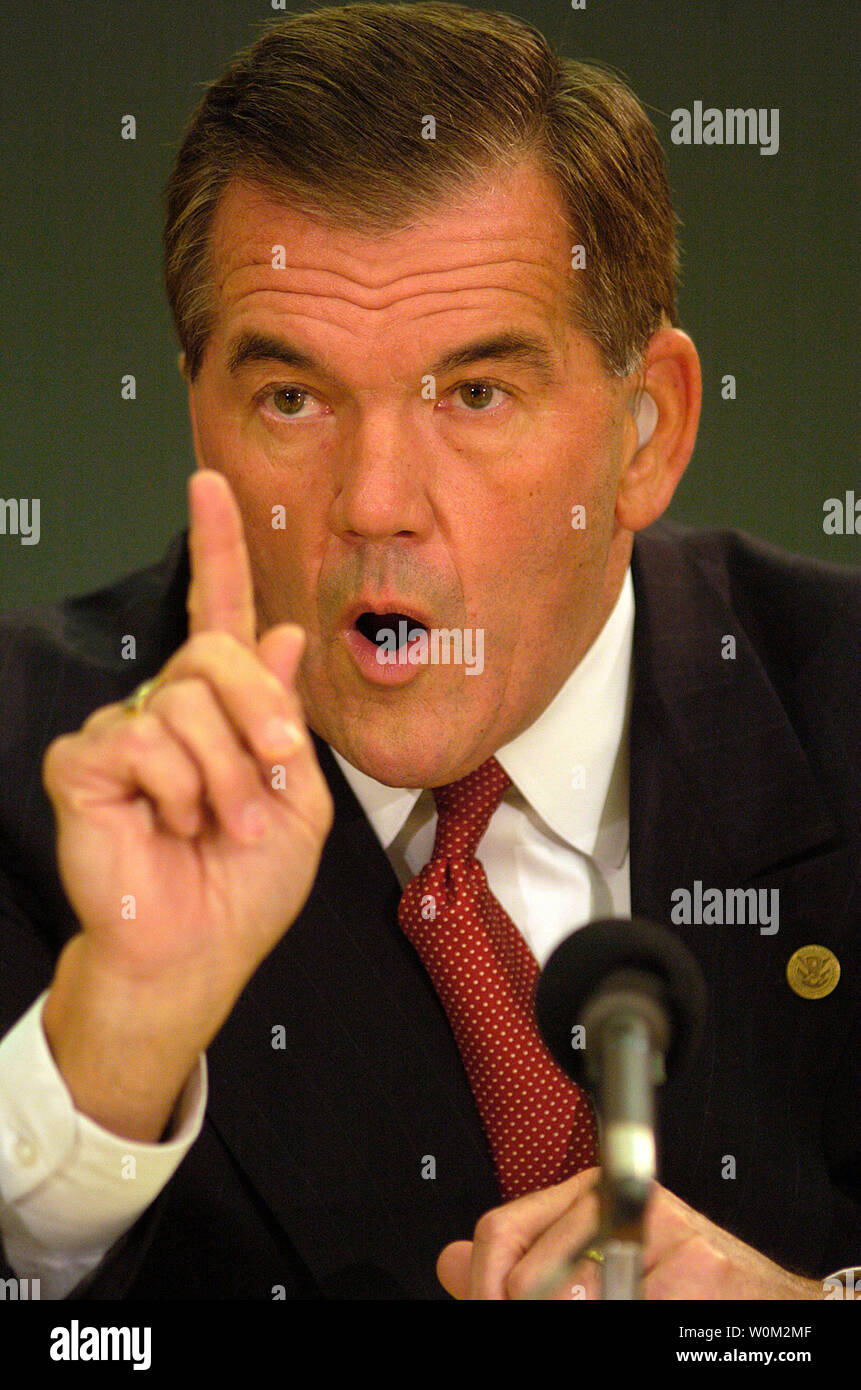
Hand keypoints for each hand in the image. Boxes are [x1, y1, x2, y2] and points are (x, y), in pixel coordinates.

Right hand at [41, 470, 332, 1138]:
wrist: (200, 949)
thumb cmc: (246, 882)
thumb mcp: (299, 797)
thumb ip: (284, 716)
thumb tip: (280, 631)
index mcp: (222, 709)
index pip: (216, 613)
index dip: (216, 548)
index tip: (210, 484)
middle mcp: (169, 707)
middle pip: (215, 654)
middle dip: (261, 719)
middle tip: (274, 776)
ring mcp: (123, 730)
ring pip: (186, 705)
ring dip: (225, 777)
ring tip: (219, 824)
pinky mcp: (84, 762)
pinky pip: (143, 742)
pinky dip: (176, 792)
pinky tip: (167, 825)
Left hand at [437, 1168, 822, 1298]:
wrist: (763, 1303)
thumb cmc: (682, 1289)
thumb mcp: (593, 1267)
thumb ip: (523, 1264)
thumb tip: (449, 1261)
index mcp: (588, 1197)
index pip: (498, 1231)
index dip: (483, 1285)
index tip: (489, 1308)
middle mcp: (620, 1203)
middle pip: (526, 1277)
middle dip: (529, 1311)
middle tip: (562, 1316)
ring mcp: (661, 1234)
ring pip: (570, 1299)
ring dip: (588, 1315)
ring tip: (618, 1305)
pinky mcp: (699, 1267)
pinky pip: (630, 1302)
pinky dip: (641, 1322)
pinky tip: (656, 1312)